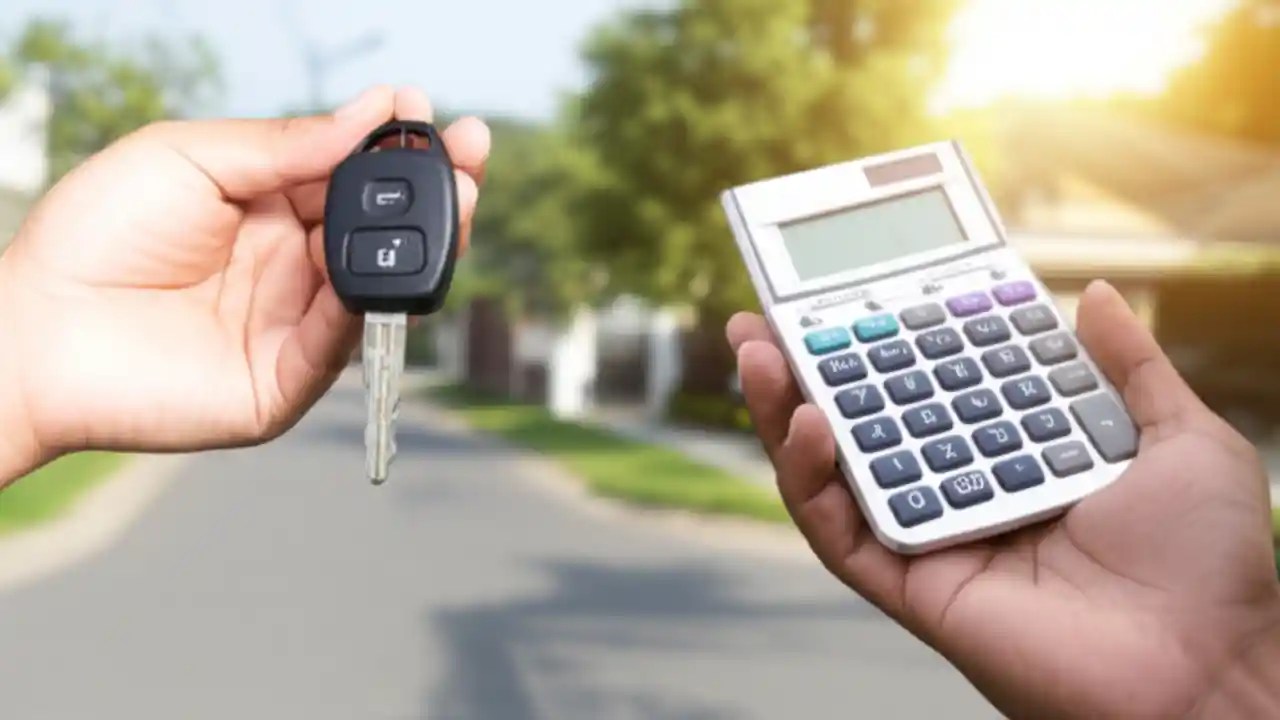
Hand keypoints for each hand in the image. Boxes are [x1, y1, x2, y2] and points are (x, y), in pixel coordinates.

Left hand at [0, 86, 489, 478]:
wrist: (35, 329)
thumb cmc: (95, 233)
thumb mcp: (191, 157)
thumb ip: (286, 144)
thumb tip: (375, 111)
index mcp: (271, 207)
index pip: (355, 177)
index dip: (399, 149)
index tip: (432, 115)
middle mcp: (292, 265)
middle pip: (385, 231)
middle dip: (437, 191)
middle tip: (472, 155)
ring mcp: (294, 324)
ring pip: (381, 286)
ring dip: (424, 245)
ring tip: (459, 199)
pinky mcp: (285, 382)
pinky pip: (341, 343)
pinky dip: (369, 308)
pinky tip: (387, 270)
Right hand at [729, 280, 1279, 718]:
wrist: (1208, 664)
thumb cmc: (1209, 566)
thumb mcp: (1179, 435)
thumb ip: (1128, 364)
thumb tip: (1093, 294)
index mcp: (1017, 454)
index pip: (933, 385)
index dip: (887, 342)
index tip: (851, 297)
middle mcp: (966, 490)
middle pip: (866, 423)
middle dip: (808, 370)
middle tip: (764, 322)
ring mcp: (934, 536)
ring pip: (835, 473)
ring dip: (783, 412)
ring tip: (759, 354)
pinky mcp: (911, 583)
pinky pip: (841, 531)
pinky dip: (810, 480)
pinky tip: (806, 423)